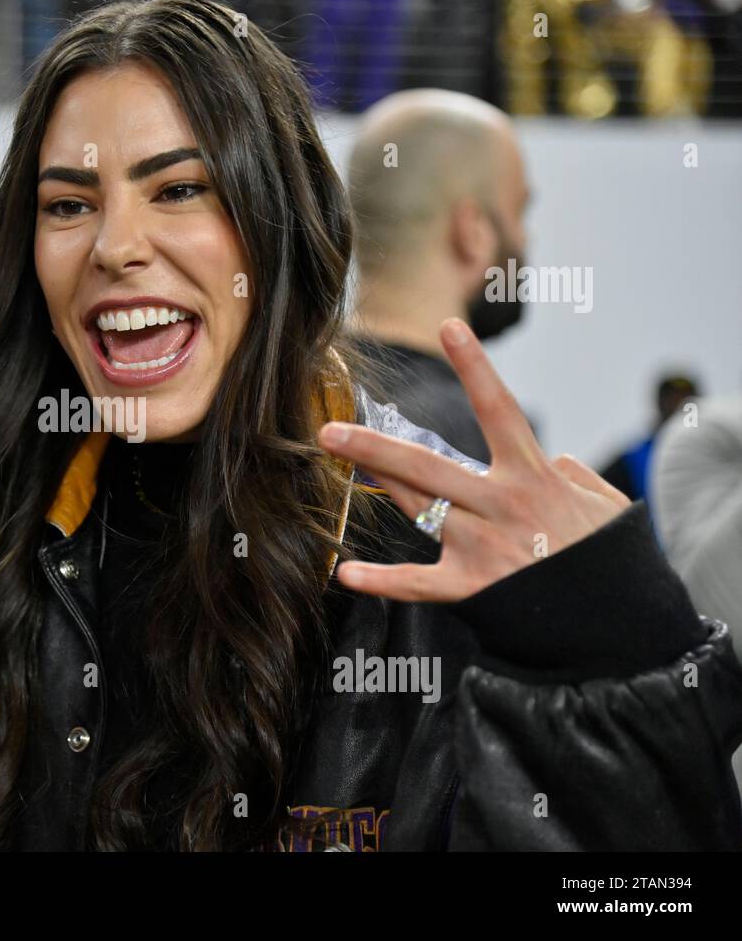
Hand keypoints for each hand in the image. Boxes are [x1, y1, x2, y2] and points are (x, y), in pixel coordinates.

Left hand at [320, 318, 630, 602]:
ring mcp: (482, 546)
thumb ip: (574, 477)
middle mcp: (500, 505)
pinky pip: (418, 583)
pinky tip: (345, 574)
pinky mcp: (473, 587)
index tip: (449, 327)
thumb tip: (557, 462)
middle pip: (427, 465)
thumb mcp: (604, 505)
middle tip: (331, 430)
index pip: (499, 409)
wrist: (619, 622)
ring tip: (332, 460)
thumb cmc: (612, 560)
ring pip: (416, 506)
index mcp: (533, 477)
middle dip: (375, 446)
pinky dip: (381, 581)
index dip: (475, 367)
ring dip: (374, 482)